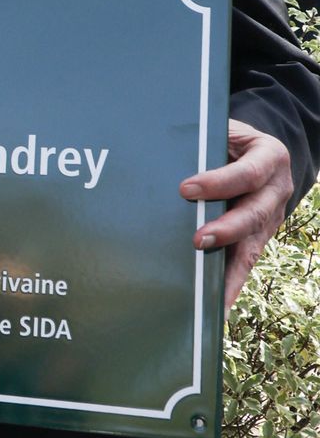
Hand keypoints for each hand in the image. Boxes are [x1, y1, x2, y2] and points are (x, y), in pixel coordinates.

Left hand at [181, 118, 293, 311]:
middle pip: (254, 214)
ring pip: (252, 247)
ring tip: (208, 291)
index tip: (186, 188)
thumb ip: (204, 141)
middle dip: (226, 229)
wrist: (261, 151)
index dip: (219, 182)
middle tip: (197, 240)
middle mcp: (275, 190)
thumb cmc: (230, 139)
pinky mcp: (258, 239)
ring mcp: (270, 218)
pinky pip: (245, 264)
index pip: (247, 172)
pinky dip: (230, 286)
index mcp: (268, 156)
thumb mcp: (225, 130)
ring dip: (228, 269)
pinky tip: (215, 307)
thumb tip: (161, 154)